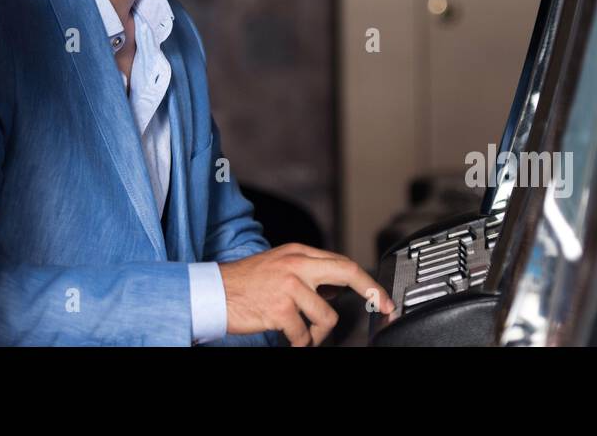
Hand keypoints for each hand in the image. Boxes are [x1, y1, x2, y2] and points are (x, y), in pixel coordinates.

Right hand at [218, 243, 393, 345]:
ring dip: (318, 334)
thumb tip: (339, 288)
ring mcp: (288, 285)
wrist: (212, 292)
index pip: (342, 262)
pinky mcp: (279, 308)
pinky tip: (289, 340)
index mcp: (298, 252)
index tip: (384, 297)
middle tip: (383, 308)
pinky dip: (299, 343)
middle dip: (372, 292)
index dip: (367, 280)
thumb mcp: (279, 267)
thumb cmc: (244, 283)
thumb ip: (308, 272)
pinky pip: (303, 335)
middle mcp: (296, 264)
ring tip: (303, 336)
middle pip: (347, 272)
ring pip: (327, 316)